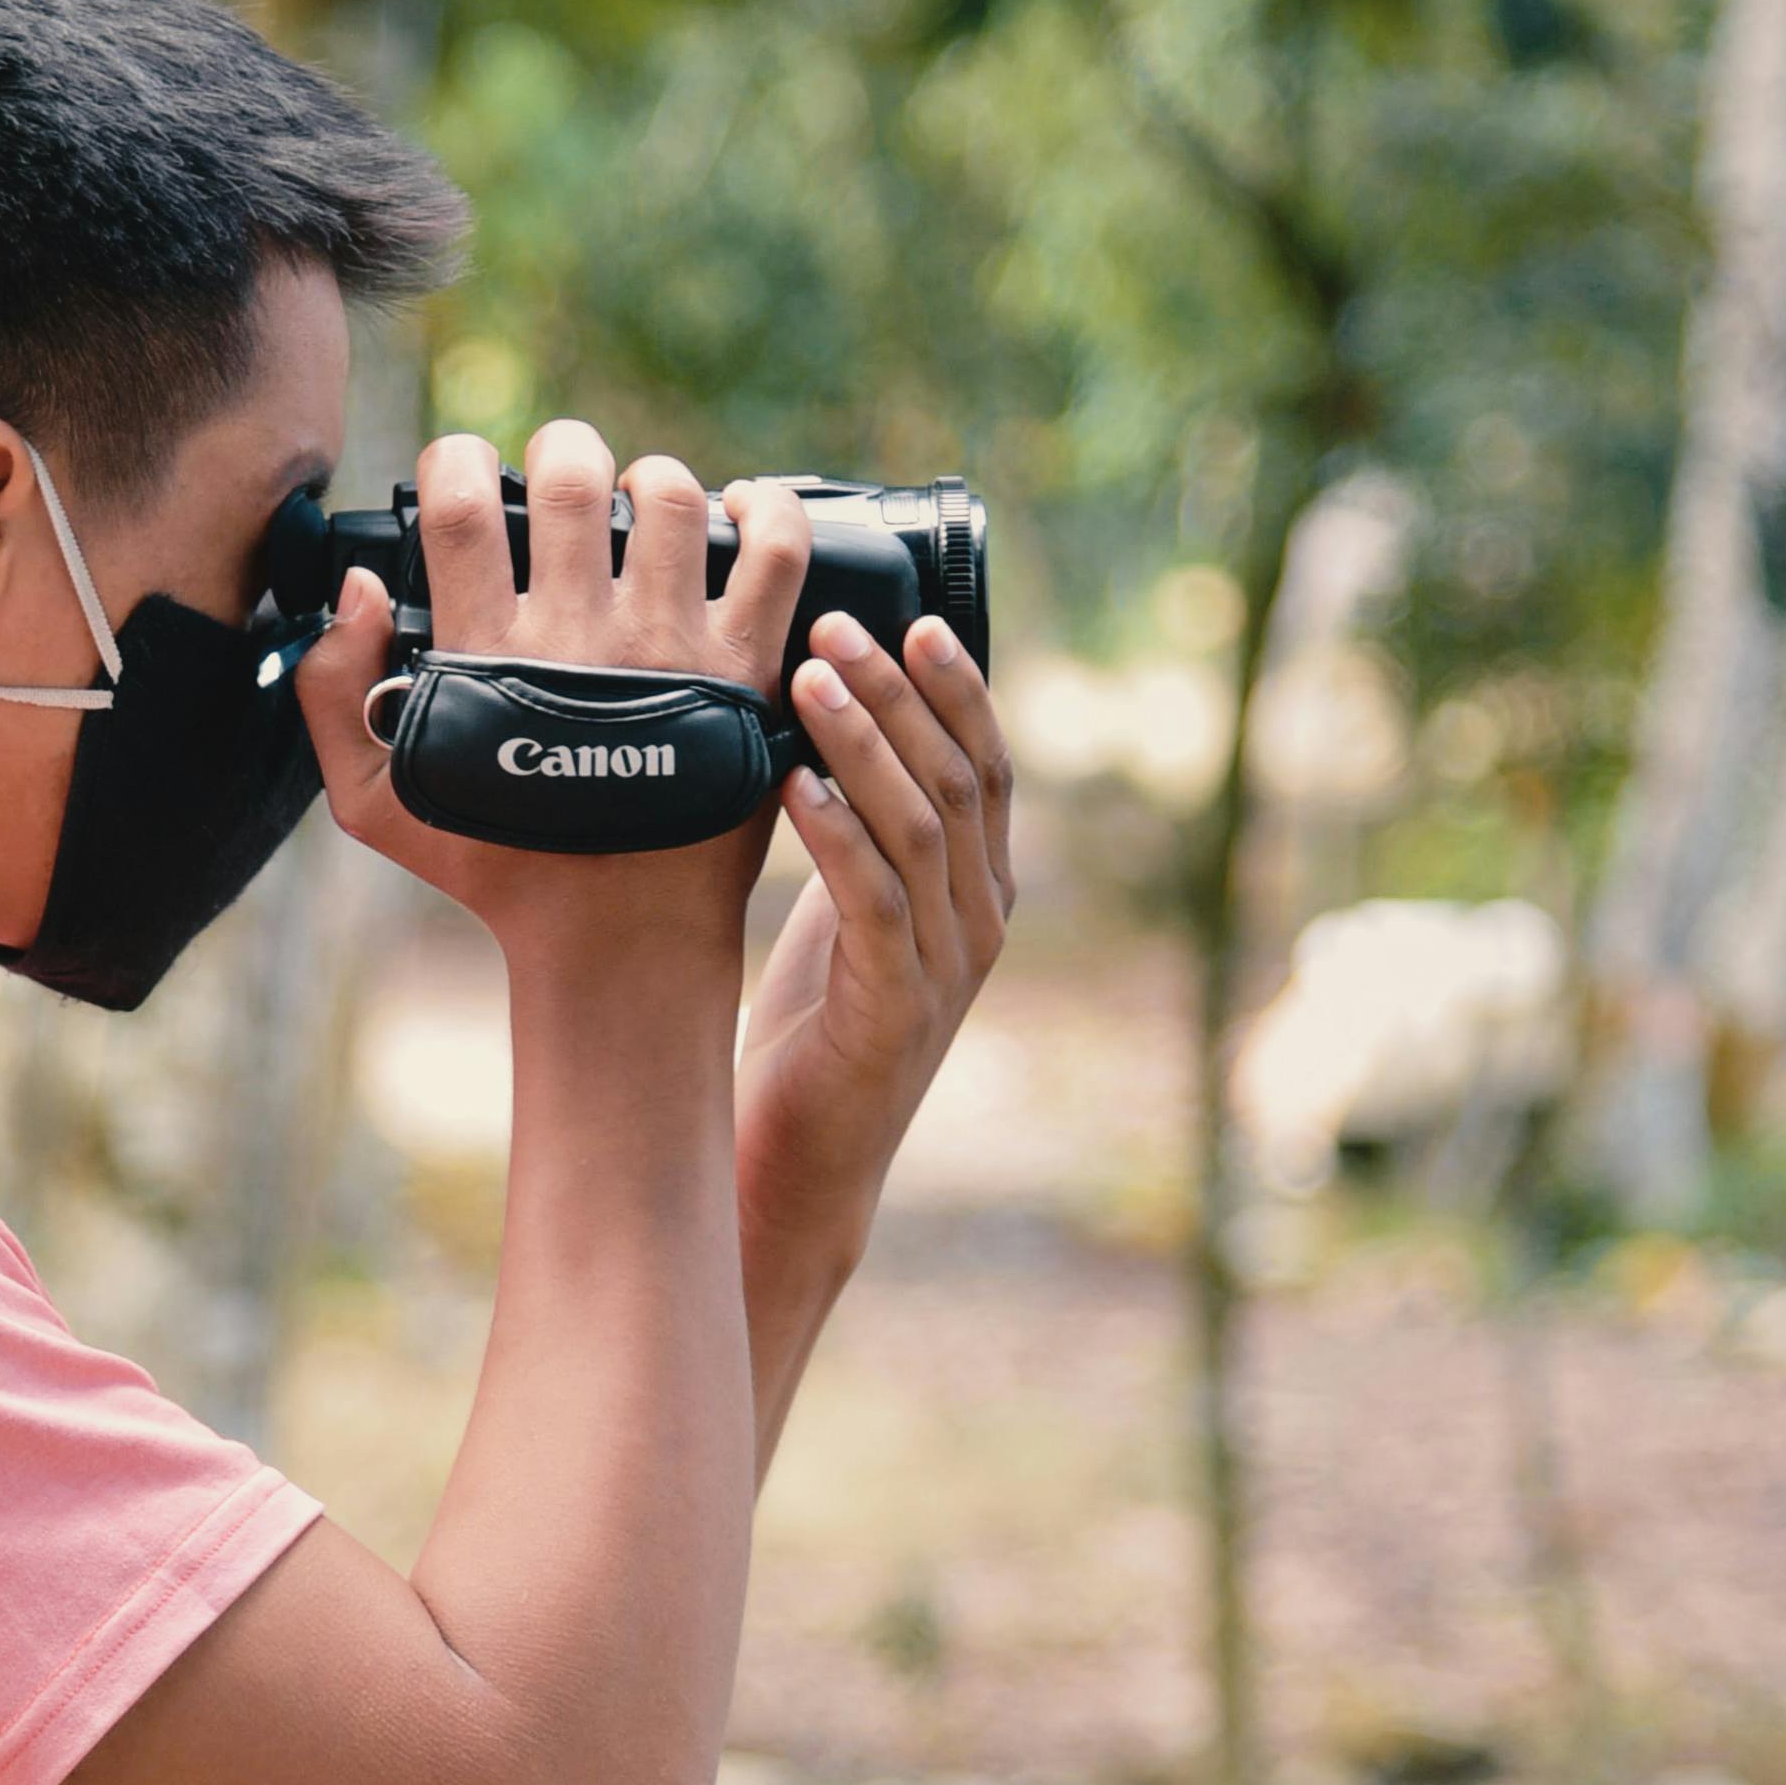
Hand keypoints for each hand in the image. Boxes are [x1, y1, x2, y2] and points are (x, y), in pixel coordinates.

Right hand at [296, 419, 818, 968]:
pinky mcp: (748, 672)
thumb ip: (332, 694)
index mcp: (488, 656)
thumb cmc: (499, 870)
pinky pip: (777, 552)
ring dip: (651, 478)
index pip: (463, 508)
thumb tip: (356, 591)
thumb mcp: (375, 803)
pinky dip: (768, 511)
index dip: (457, 460)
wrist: (618, 939)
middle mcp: (582, 639)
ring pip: (671, 497)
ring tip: (642, 502)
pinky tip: (744, 509)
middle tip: (562, 469)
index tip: (465, 470)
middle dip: (560, 448)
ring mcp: (673, 649)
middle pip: (572, 478)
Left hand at [735, 607, 1013, 1276]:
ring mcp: (947, 970)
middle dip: (899, 694)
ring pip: (922, 828)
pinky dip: (836, 835)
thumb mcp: (848, 912)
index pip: (990, 766)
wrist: (804, 1165)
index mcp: (982, 892)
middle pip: (960, 780)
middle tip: (834, 626)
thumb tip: (815, 728)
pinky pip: (875, 902)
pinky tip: (795, 786)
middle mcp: (982, 923)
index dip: (957, 689)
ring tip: (805, 681)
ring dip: (862, 744)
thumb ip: (861, 834)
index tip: (911, 619)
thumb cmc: (815, 1032)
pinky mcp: (895, 1013)